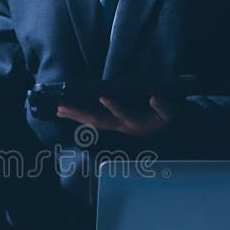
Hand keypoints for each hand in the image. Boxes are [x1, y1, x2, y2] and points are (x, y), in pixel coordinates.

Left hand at [57, 96, 175, 137]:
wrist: (164, 132)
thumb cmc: (165, 119)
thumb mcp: (170, 113)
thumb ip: (163, 107)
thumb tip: (154, 97)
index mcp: (135, 121)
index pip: (124, 113)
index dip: (114, 106)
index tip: (103, 96)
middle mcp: (121, 126)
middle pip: (98, 121)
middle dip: (80, 114)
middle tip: (62, 108)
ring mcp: (115, 126)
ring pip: (92, 122)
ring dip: (75, 116)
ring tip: (59, 110)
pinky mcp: (111, 124)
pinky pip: (92, 122)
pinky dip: (79, 117)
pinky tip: (67, 113)